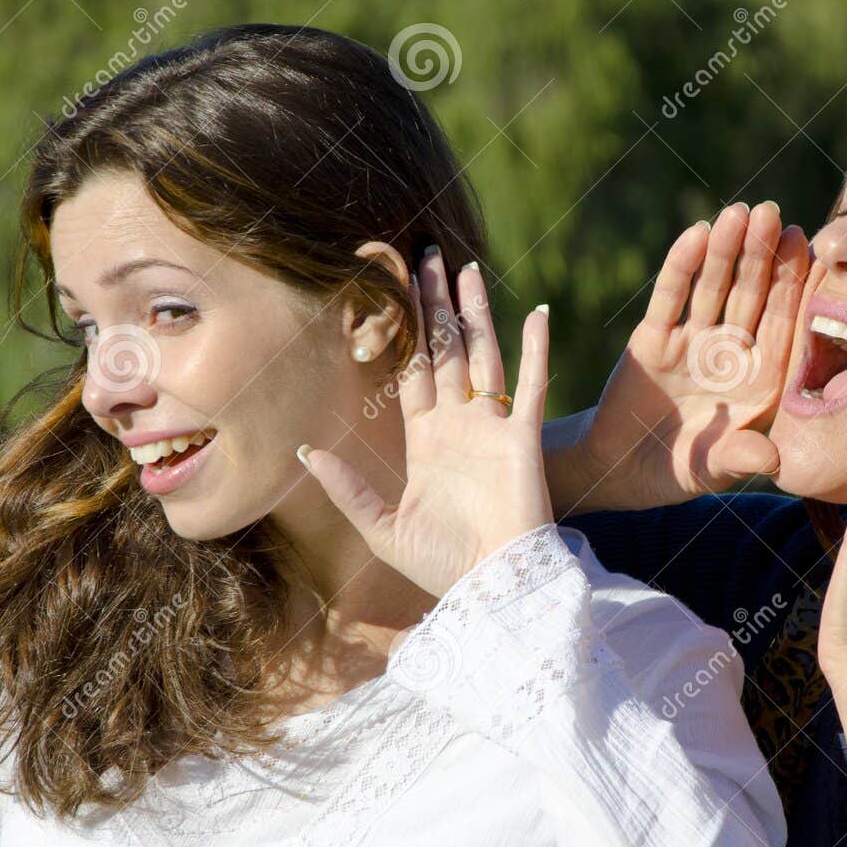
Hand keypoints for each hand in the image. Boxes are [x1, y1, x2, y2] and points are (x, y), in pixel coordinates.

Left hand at [298, 251, 552, 597]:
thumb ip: (347, 487)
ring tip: (466, 268)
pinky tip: (540, 314)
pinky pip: (530, 386)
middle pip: (444, 352)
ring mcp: (491, 429)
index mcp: (426, 442)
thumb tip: (306, 451)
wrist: (491, 589)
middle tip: (426, 257)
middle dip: (434, 306)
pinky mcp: (522, 439)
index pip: (412, 373)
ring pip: (482, 355)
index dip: (403, 333)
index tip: (394, 291)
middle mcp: (459, 426)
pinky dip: (536, 351)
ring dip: (475, 313)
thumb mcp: (380, 527)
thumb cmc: (440, 567)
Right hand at [552, 201, 809, 512]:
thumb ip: (739, 458)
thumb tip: (770, 458)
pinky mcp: (653, 339)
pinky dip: (682, 267)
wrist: (623, 472)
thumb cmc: (681, 471)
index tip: (804, 243)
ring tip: (737, 212)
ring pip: (712, 288)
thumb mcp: (712, 470)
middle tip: (773, 212)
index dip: (791, 284)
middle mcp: (730, 354)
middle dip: (762, 255)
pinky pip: (670, 299)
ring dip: (725, 250)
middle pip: (750, 295)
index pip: (781, 324)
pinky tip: (696, 235)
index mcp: (759, 380)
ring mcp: (692, 342)